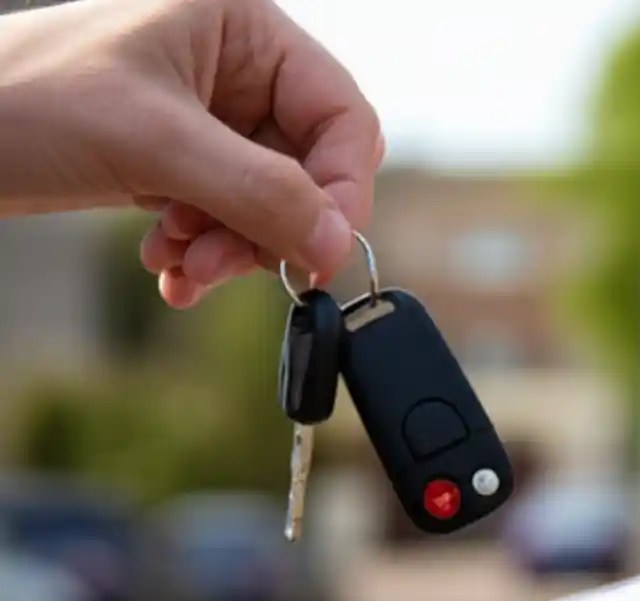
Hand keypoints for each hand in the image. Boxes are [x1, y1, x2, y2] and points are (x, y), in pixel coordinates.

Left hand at [0, 0, 383, 306]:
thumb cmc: (22, 101)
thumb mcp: (152, 143)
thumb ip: (259, 192)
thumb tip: (337, 243)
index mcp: (243, 27)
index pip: (339, 113)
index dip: (341, 187)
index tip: (321, 252)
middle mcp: (235, 65)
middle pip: (306, 164)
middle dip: (270, 224)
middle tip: (227, 266)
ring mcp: (207, 113)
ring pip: (268, 199)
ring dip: (233, 246)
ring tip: (183, 267)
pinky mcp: (177, 155)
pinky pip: (226, 212)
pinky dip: (205, 249)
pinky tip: (167, 265)